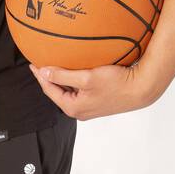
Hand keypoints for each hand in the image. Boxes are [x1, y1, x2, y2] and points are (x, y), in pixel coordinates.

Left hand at [28, 60, 160, 120]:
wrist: (141, 89)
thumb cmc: (117, 84)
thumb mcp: (87, 77)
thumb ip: (63, 76)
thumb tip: (44, 72)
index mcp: (73, 107)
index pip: (49, 89)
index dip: (40, 75)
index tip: (33, 62)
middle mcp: (79, 111)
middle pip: (57, 92)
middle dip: (48, 78)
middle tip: (41, 63)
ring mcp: (88, 108)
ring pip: (68, 92)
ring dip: (61, 79)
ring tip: (54, 66)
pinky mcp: (96, 102)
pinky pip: (79, 91)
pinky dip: (73, 81)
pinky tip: (74, 71)